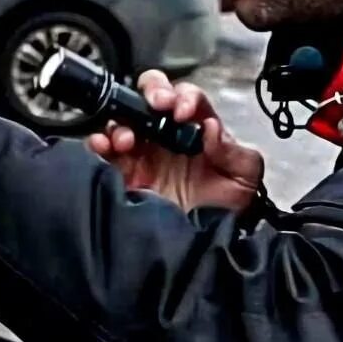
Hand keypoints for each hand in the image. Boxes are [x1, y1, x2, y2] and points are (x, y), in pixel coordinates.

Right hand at [87, 71, 264, 213]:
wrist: (203, 249)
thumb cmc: (225, 212)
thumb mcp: (244, 177)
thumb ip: (234, 149)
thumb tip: (211, 127)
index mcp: (195, 131)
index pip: (186, 98)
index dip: (183, 97)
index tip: (184, 112)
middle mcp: (166, 138)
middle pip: (150, 97)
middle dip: (151, 93)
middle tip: (157, 106)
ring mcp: (141, 155)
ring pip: (123, 121)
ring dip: (122, 122)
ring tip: (128, 139)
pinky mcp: (121, 175)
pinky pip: (102, 151)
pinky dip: (98, 143)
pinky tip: (105, 147)